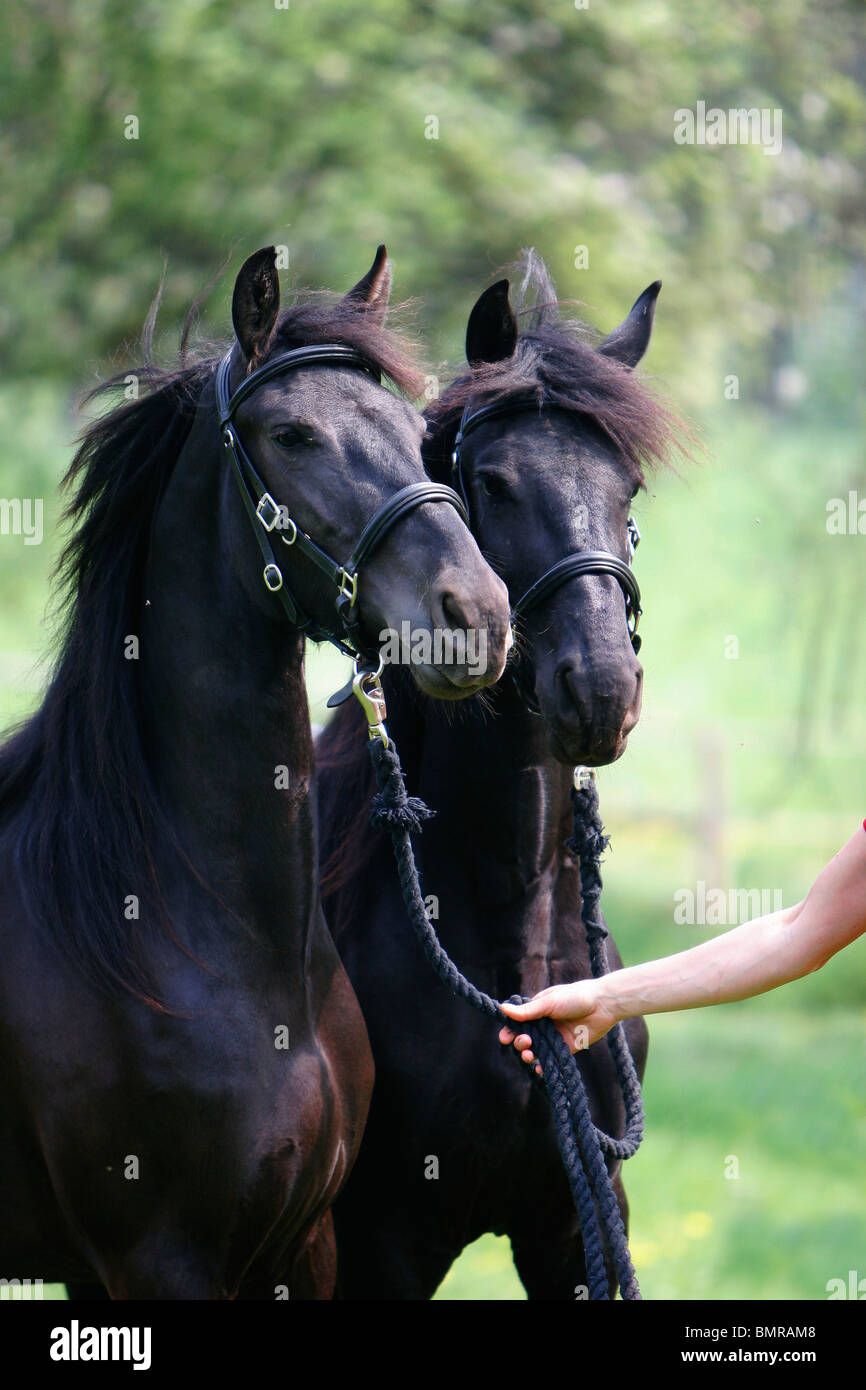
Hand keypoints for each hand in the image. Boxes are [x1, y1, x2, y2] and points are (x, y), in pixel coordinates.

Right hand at [498, 980, 620, 1072]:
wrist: (602, 1005)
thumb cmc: (575, 997)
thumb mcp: (548, 1002)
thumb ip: (527, 1011)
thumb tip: (502, 1009)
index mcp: (538, 1010)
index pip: (518, 1022)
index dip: (509, 1031)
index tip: (504, 1038)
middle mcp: (544, 1025)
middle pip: (524, 1038)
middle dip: (519, 1043)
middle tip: (525, 1041)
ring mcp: (555, 1038)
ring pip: (536, 1051)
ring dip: (528, 1055)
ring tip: (529, 1055)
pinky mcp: (566, 1049)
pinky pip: (552, 1061)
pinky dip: (543, 1067)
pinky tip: (539, 1069)